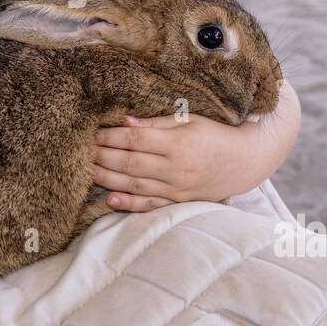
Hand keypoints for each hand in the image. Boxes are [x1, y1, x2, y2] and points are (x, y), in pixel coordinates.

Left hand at [89, 114, 232, 210]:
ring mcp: (177, 188)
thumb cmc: (214, 135)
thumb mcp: (190, 121)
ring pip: (136, 185)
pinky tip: (110, 199)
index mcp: (178, 143)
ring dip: (108, 179)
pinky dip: (129, 204)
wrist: (245, 161)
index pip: (136, 140)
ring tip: (87, 171)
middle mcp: (176, 168)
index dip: (111, 137)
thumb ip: (156, 123)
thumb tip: (125, 122)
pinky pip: (151, 205)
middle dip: (103, 156)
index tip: (93, 133)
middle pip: (131, 163)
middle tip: (81, 151)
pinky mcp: (179, 202)